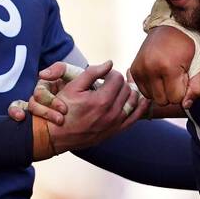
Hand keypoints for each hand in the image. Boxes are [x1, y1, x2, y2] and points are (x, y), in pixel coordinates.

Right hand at [12, 60, 146, 157]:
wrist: (57, 135)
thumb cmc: (62, 109)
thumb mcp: (72, 87)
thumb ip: (92, 72)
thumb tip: (110, 63)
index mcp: (101, 100)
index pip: (118, 78)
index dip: (110, 73)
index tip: (102, 76)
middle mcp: (111, 113)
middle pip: (126, 88)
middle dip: (119, 82)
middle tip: (109, 82)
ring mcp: (115, 124)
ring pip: (133, 101)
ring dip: (130, 91)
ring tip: (121, 87)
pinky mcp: (115, 131)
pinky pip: (135, 117)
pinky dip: (140, 106)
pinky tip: (142, 99)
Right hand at [128, 26, 199, 109]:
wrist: (171, 25)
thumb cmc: (190, 46)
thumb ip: (197, 88)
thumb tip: (185, 106)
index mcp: (168, 67)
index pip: (176, 99)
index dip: (184, 90)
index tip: (185, 76)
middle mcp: (150, 68)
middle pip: (162, 101)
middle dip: (172, 93)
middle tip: (176, 76)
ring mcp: (139, 68)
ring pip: (152, 98)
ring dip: (162, 91)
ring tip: (167, 74)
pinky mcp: (134, 69)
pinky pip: (143, 91)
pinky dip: (152, 87)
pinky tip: (159, 75)